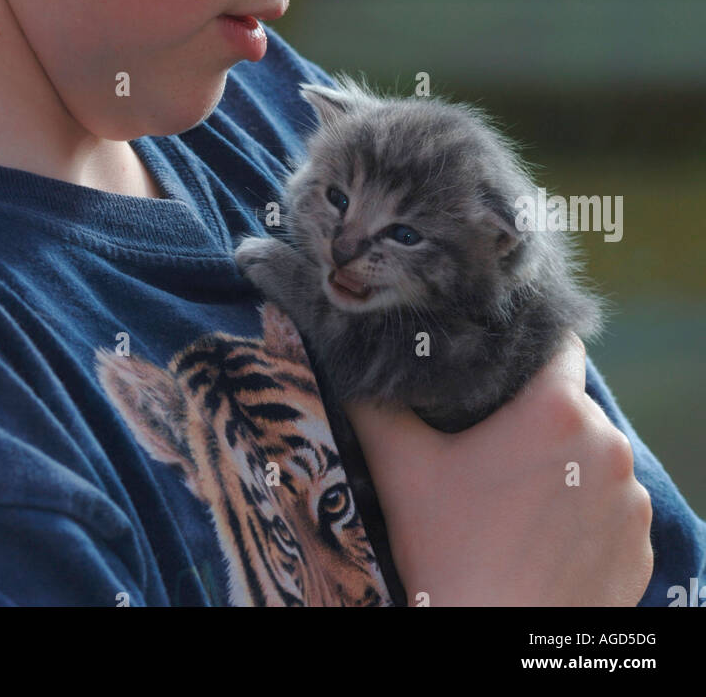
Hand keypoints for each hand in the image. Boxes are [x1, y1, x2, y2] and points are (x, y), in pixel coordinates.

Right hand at [344, 334, 653, 606]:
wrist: (492, 648)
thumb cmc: (448, 557)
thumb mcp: (401, 469)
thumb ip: (378, 406)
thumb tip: (357, 370)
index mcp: (558, 411)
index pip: (561, 346)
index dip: (528, 353)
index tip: (497, 376)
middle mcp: (608, 447)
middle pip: (574, 408)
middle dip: (538, 421)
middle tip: (491, 449)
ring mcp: (630, 501)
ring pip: (594, 460)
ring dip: (564, 470)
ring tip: (514, 501)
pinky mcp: (639, 547)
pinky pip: (612, 511)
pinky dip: (583, 516)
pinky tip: (541, 536)